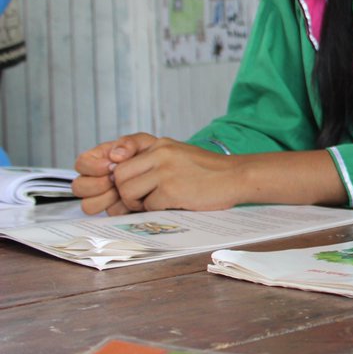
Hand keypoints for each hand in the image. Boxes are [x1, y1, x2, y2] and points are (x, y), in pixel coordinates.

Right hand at [73, 133, 157, 214]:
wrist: (174, 175)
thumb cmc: (157, 158)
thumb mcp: (145, 144)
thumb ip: (129, 143)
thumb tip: (114, 154)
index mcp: (100, 159)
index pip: (82, 163)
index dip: (92, 167)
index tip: (110, 166)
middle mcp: (98, 179)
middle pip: (79, 187)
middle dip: (97, 185)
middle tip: (115, 182)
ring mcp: (105, 197)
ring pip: (88, 205)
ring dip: (106, 199)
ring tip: (122, 192)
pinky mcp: (116, 210)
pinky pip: (108, 215)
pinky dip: (119, 209)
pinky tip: (131, 202)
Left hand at [107, 138, 242, 211]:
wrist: (237, 176)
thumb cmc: (208, 171)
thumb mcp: (179, 154)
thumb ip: (152, 160)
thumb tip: (118, 178)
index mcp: (161, 143)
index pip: (119, 150)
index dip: (113, 169)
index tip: (118, 179)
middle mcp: (161, 153)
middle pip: (120, 176)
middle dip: (125, 192)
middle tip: (141, 199)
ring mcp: (166, 171)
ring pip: (128, 191)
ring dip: (138, 203)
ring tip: (156, 203)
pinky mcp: (172, 190)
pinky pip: (148, 205)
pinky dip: (157, 210)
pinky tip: (173, 205)